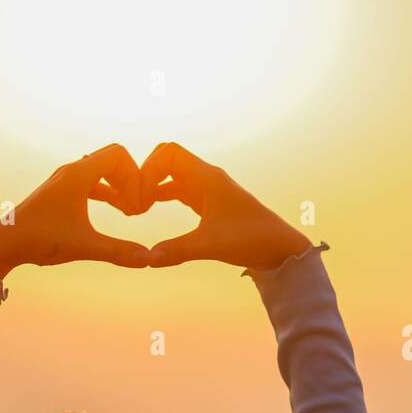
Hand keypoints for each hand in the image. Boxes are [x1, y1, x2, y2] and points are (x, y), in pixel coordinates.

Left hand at [0, 145, 149, 280]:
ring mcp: (63, 180)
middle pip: (112, 159)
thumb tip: (148, 260)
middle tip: (136, 209)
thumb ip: (117, 251)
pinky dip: (106, 192)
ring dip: (118, 186)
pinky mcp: (59, 192)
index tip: (135, 205)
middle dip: (130, 180)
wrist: (3, 243)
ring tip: (128, 212)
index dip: (135, 176)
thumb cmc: (39, 240)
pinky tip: (113, 211)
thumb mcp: (83, 246)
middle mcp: (71, 171)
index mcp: (78, 175)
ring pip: (101, 171)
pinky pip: (90, 182)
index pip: (119, 154)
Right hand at [94, 141, 311, 270]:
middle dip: (145, 175)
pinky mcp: (207, 203)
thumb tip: (148, 259)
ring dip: (152, 186)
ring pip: (171, 176)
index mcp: (207, 178)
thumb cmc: (252, 239)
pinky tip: (149, 210)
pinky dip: (161, 196)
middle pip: (165, 160)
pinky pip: (178, 191)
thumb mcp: (212, 245)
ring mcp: (207, 189)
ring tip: (136, 208)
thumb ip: (179, 250)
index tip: (140, 197)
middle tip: (133, 201)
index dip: (148, 169)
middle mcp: (206, 178)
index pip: (168, 153)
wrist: (278, 247)